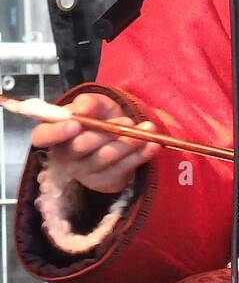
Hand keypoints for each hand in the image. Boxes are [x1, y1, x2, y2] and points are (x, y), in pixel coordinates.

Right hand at [30, 92, 159, 196]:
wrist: (120, 132)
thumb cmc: (100, 116)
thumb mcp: (95, 103)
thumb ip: (89, 102)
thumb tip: (81, 109)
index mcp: (55, 134)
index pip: (42, 137)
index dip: (56, 132)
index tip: (76, 123)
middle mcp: (66, 156)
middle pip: (80, 148)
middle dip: (104, 133)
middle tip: (126, 121)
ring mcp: (86, 172)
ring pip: (105, 158)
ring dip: (128, 142)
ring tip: (147, 128)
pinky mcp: (106, 181)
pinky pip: (124, 169)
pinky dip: (140, 155)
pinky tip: (152, 145)